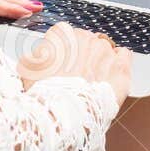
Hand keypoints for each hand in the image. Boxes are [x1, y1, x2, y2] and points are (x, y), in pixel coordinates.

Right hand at [16, 23, 130, 106]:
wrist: (62, 116)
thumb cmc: (42, 94)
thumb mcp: (25, 70)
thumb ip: (36, 55)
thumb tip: (40, 55)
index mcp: (62, 33)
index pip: (65, 36)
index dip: (62, 54)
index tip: (60, 66)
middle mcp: (86, 37)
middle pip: (86, 42)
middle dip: (81, 57)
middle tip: (74, 78)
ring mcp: (106, 51)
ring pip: (105, 49)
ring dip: (99, 62)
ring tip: (90, 83)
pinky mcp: (121, 67)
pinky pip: (124, 55)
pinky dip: (118, 63)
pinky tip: (109, 76)